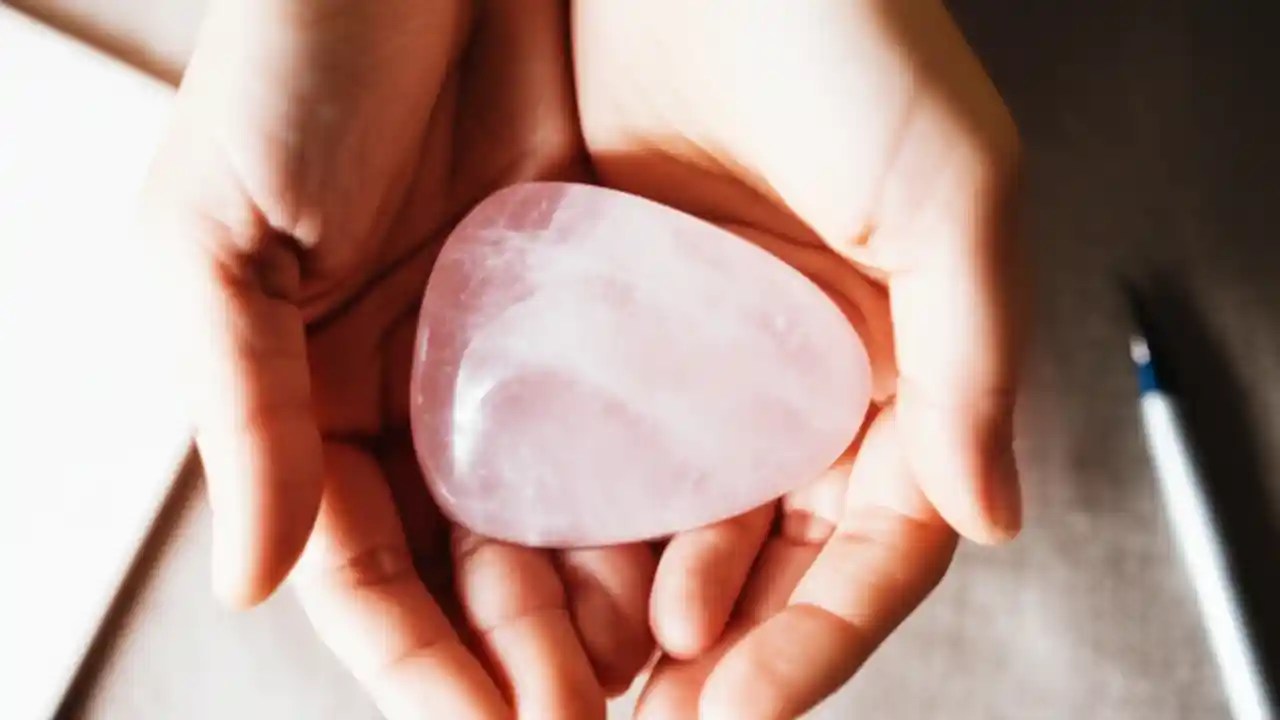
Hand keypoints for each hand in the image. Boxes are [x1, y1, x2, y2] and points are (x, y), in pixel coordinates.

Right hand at [143, 2, 654, 716]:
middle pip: (465, 565)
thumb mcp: (220, 235)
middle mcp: (414, 389)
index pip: (359, 570)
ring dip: (591, 602)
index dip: (415, 663)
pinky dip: (649, 502)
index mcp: (309, 393)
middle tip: (583, 716)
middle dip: (517, 655)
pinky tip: (686, 556)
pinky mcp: (595, 302)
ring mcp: (509, 353)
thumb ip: (244, 411)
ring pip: (551, 517)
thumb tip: (255, 585)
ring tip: (650, 671)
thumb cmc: (295, 58)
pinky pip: (625, 427)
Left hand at [572, 1, 1022, 715]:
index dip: (818, 640)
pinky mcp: (602, 324)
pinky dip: (567, 525)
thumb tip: (995, 513)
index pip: (870, 545)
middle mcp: (790, 379)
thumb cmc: (843, 30)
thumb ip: (974, 358)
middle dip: (715, 657)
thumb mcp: (947, 187)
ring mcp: (693, 362)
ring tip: (582, 684)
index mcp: (891, 366)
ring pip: (668, 525)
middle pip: (763, 561)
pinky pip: (585, 451)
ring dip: (628, 612)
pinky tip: (538, 577)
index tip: (749, 709)